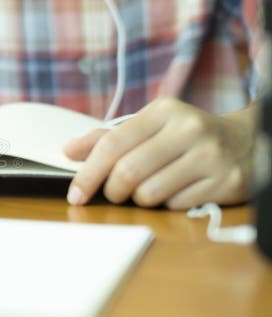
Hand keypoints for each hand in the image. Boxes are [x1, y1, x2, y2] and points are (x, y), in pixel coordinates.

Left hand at [64, 98, 254, 209]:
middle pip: (127, 172)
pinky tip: (178, 190)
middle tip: (115, 193)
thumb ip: (108, 138)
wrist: (246, 141)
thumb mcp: (149, 127)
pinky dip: (168, 204)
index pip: (112, 144)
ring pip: (150, 193)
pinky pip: (177, 206)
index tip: (76, 194)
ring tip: (151, 187)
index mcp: (164, 111)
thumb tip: (69, 150)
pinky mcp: (226, 182)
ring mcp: (211, 156)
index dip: (88, 173)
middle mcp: (189, 129)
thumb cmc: (185, 136)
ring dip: (140, 199)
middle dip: (112, 190)